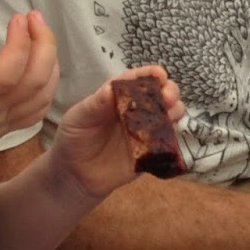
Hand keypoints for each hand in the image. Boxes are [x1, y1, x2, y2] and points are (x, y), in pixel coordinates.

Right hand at [0, 11, 58, 194]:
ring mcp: (3, 122)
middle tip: (34, 16)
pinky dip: (47, 86)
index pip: (8, 71)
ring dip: (49, 60)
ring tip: (40, 32)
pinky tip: (42, 68)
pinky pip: (36, 108)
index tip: (18, 18)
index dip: (20, 43)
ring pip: (42, 93)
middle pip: (36, 78)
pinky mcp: (4, 129)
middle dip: (44, 43)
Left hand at [47, 66, 186, 201]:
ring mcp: (146, 131)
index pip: (137, 80)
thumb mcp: (78, 118)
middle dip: (170, 92)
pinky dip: (172, 139)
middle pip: (160, 95)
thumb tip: (111, 89)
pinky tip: (169, 138)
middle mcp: (136, 111)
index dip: (150, 75)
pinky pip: (167, 143)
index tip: (160, 74)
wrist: (73, 175)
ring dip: (175, 112)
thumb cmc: (73, 139)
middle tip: (168, 98)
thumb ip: (95, 104)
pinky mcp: (150, 152)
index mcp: (118, 97)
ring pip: (170, 116)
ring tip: (172, 115)